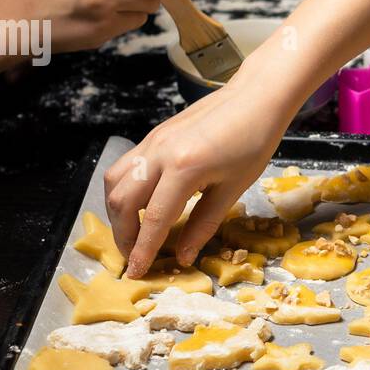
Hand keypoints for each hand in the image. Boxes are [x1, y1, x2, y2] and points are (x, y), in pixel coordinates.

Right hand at [103, 76, 292, 277]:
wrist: (254, 97)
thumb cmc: (254, 141)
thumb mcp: (234, 189)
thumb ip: (204, 224)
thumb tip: (184, 255)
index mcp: (184, 168)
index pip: (155, 219)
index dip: (143, 250)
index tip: (136, 272)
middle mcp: (160, 153)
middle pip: (122, 202)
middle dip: (123, 235)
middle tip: (135, 255)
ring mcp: (152, 141)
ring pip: (115, 181)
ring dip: (117, 212)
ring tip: (133, 233)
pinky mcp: (153, 136)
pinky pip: (125, 166)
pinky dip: (124, 191)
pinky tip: (141, 205)